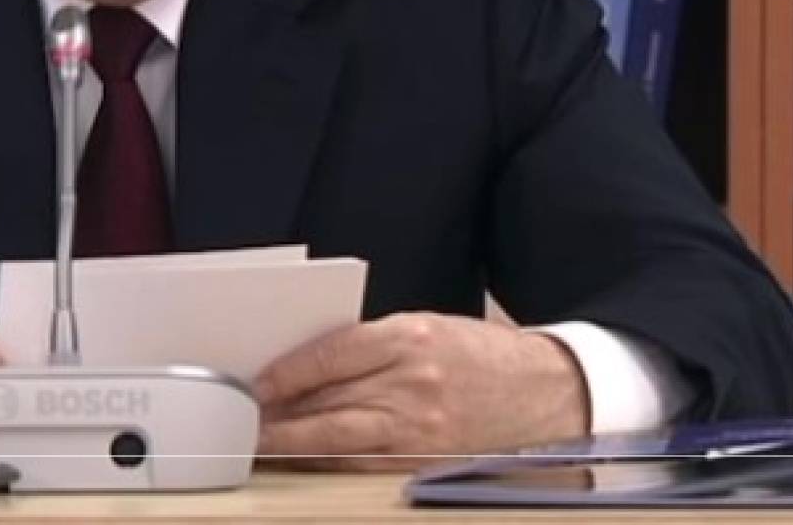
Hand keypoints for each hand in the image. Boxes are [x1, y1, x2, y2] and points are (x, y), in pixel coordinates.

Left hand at [252, 312, 587, 469]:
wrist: (548, 393)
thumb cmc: (482, 355)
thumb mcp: (428, 328)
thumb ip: (371, 345)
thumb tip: (310, 366)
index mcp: (410, 338)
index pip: (330, 354)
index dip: (287, 373)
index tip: (257, 384)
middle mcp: (413, 383)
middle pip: (328, 400)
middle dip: (280, 412)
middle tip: (244, 418)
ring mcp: (421, 426)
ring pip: (339, 438)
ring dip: (294, 443)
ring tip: (262, 443)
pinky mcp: (427, 459)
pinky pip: (364, 463)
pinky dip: (329, 462)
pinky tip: (305, 461)